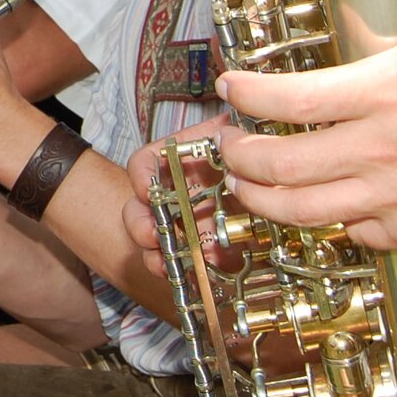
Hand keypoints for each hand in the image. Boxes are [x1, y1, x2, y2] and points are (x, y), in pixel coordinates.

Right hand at [122, 113, 232, 278]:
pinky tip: (192, 276)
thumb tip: (230, 120)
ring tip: (166, 262)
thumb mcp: (229, 145)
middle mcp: (169, 197)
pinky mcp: (194, 254)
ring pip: (151, 242)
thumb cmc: (233, 164)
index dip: (141, 176)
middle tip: (152, 233)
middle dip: (139, 224)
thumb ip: (224, 133)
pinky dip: (181, 273)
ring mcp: (178, 228)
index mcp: (173, 166)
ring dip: (154, 253)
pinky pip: (176, 266)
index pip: (143, 165)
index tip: (146, 187)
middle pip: (138, 209)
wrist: (258, 196)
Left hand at [215, 0, 396, 249]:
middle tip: (225, 145)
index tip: (229, 87)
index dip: (245, 96)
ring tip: (245, 185)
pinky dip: (330, 221)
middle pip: (281, 165)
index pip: (291, 100)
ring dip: (262, 199)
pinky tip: (320, 205)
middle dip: (236, 156)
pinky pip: (356, 232)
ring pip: (305, 210)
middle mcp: (384, 148)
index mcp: (390, 91)